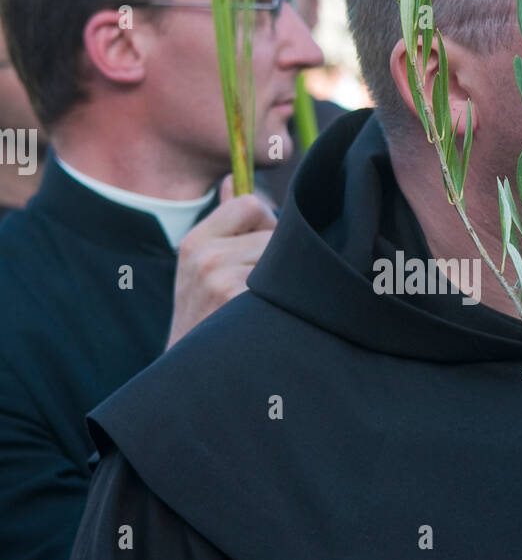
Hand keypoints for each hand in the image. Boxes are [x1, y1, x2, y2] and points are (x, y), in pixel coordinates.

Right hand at [165, 175, 276, 347]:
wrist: (192, 379)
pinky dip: (290, 300)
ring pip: (286, 257)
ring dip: (288, 280)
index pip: (250, 204)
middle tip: (269, 290)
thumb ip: (221, 225)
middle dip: (281, 256)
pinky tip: (272, 320)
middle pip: (275, 231)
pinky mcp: (239, 301)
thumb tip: (231, 180)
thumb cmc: (204, 323)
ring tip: (268, 307)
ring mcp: (221, 279)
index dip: (266, 225)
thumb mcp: (199, 271)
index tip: (261, 253)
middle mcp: (204, 256)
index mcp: (194, 243)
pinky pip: (288, 284)